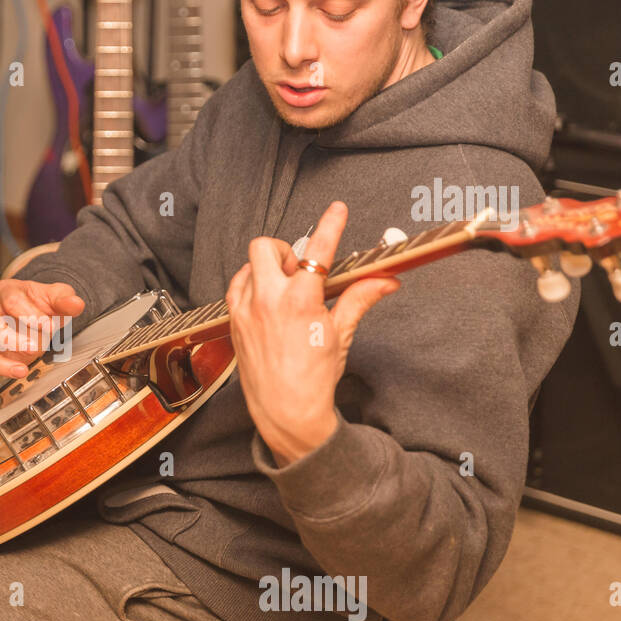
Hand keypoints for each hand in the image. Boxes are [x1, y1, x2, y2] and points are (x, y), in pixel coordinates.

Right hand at [0, 279, 84, 408]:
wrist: (37, 309)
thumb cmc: (41, 302)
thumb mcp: (56, 295)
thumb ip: (65, 298)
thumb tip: (76, 304)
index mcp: (6, 292)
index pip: (11, 301)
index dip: (29, 314)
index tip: (48, 326)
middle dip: (12, 339)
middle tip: (35, 347)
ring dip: (0, 364)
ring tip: (21, 371)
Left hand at [226, 202, 399, 465]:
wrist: (286, 410)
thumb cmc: (314, 378)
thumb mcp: (341, 334)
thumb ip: (360, 299)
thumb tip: (386, 280)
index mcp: (299, 301)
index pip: (317, 251)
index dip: (330, 225)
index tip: (337, 209)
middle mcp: (267, 301)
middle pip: (264, 247)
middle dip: (282, 249)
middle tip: (298, 266)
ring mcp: (245, 311)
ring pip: (246, 267)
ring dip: (265, 269)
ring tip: (284, 287)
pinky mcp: (234, 322)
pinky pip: (236, 289)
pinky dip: (250, 286)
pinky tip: (265, 300)